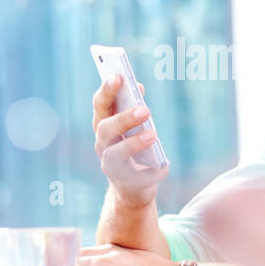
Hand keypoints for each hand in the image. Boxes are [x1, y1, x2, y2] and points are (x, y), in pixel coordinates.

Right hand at [92, 76, 169, 207]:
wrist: (132, 188)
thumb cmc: (134, 148)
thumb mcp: (134, 126)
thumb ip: (134, 106)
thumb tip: (138, 86)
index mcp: (104, 126)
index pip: (100, 105)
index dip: (107, 91)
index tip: (118, 77)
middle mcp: (103, 145)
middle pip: (106, 129)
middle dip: (124, 118)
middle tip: (145, 109)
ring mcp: (111, 166)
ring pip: (116, 154)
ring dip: (133, 143)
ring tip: (152, 135)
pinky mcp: (125, 184)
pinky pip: (138, 177)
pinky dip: (152, 171)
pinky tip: (164, 166)